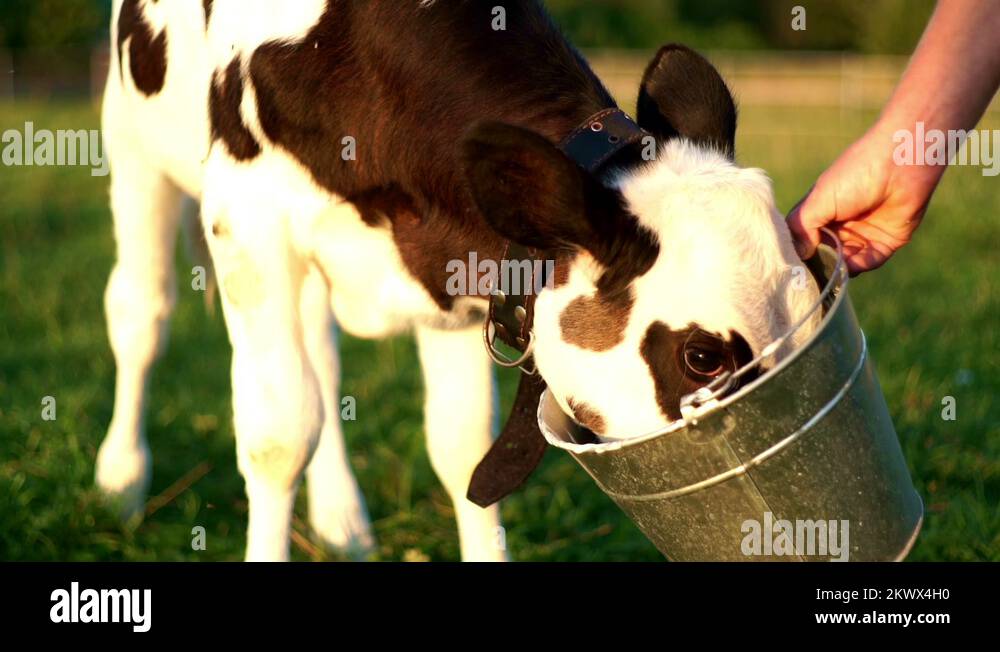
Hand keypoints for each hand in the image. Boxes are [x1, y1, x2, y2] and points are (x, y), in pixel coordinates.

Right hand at [787, 124, 943, 274]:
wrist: (900, 164)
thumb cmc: (855, 174)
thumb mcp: (818, 199)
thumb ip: (802, 228)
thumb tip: (799, 254)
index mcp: (822, 213)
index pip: (804, 239)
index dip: (798, 252)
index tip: (791, 265)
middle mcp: (841, 226)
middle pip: (824, 254)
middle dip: (817, 264)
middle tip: (810, 273)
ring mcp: (863, 235)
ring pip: (844, 262)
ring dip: (837, 267)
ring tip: (830, 268)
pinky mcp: (886, 242)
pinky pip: (868, 262)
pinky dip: (858, 266)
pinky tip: (850, 264)